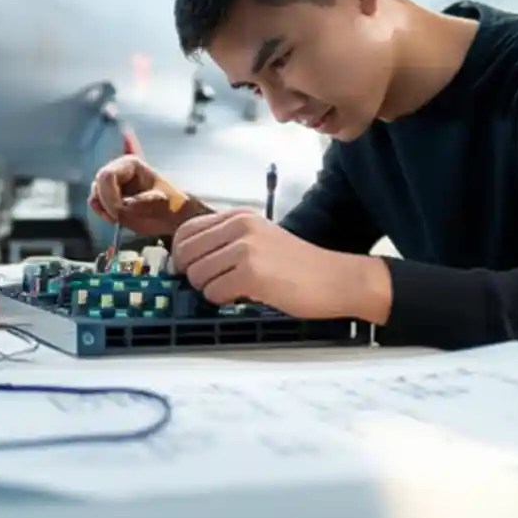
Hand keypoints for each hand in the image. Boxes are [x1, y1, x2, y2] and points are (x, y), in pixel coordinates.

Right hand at [87, 155, 208, 236]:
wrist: (172, 216)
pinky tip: (114, 219)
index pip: (107, 176)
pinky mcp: (109, 197)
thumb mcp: (161, 203)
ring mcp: (112, 183)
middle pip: (98, 185)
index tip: (119, 213)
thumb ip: (142, 203)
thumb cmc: (169, 205)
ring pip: (95, 194)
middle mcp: (118, 170)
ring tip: (119, 219)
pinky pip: (96, 204)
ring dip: (104, 209)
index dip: (109, 196)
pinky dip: (102, 212)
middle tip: (118, 218)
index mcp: (130, 164)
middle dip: (106, 204)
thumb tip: (124, 205)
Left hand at [171, 209, 391, 321]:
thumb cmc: (300, 266)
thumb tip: (188, 260)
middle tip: (209, 285)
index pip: (187, 230)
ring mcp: (245, 248)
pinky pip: (214, 292)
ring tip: (232, 291)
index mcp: (239, 216)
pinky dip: (222, 301)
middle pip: (185, 253)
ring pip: (197, 274)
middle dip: (191, 274)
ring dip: (208, 290)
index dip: (180, 254)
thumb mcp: (260, 239)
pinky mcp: (251, 273)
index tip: (188, 269)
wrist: (336, 278)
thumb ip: (227, 242)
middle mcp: (240, 226)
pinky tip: (242, 297)